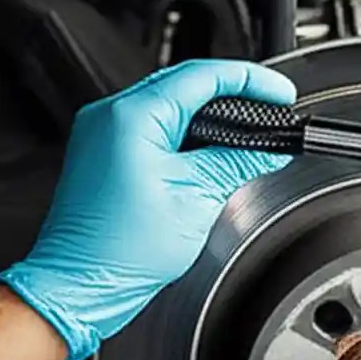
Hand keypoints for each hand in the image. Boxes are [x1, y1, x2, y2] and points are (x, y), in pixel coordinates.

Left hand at [0, 60, 295, 359]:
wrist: (81, 284)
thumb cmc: (121, 249)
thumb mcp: (197, 199)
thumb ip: (238, 163)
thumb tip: (270, 148)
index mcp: (132, 117)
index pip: (203, 75)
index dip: (250, 79)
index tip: (279, 92)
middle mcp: (111, 116)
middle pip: (185, 82)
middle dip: (234, 90)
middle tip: (271, 105)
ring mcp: (104, 133)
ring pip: (171, 102)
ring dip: (212, 111)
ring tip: (248, 127)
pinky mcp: (106, 152)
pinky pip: (154, 125)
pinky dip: (188, 130)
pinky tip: (212, 147)